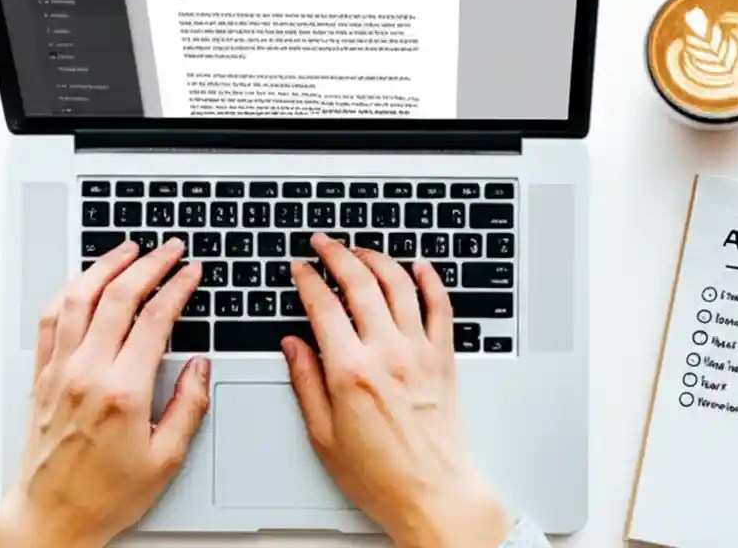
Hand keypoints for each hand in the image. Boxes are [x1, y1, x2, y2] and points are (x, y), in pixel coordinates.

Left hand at [0, 239, 209, 547]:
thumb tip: (200, 367)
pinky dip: (68, 292)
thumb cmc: (104, 496)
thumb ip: (189, 406)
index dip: (178, 287)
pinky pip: (50, 320)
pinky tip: (82, 283)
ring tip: (127, 250)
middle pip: (118, 296)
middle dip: (149, 264)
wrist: (51, 518)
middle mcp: (87, 374)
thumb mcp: (165, 459)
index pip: (155, 319)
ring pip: (78, 298)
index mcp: (123, 392)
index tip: (191, 272)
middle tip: (169, 249)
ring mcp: (59, 372)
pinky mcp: (41, 378)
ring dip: (105, 266)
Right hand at [282, 234, 512, 547]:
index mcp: (350, 371)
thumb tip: (293, 346)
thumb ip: (305, 383)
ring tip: (360, 250)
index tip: (299, 268)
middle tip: (324, 244)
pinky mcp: (444, 358)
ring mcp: (419, 351)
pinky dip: (430, 280)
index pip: (323, 305)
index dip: (307, 279)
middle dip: (337, 254)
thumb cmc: (380, 474)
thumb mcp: (323, 435)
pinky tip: (419, 266)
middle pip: (360, 283)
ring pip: (399, 284)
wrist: (432, 493)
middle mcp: (387, 353)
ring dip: (377, 259)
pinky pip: (440, 306)